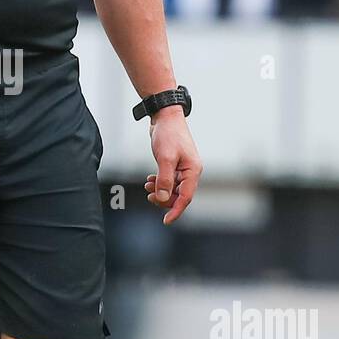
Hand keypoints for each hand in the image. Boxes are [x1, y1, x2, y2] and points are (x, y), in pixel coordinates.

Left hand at [144, 107, 201, 225]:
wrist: (165, 116)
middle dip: (164, 198)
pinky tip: (149, 180)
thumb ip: (164, 179)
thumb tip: (164, 198)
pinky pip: (169, 180)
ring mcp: (183, 168)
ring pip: (173, 188)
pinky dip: (159, 182)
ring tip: (146, 186)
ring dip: (160, 190)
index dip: (175, 210)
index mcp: (193, 171)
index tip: (165, 221)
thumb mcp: (164, 158)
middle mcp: (190, 171)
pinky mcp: (175, 164)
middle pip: (179, 195)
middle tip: (149, 196)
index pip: (186, 197)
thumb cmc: (168, 134)